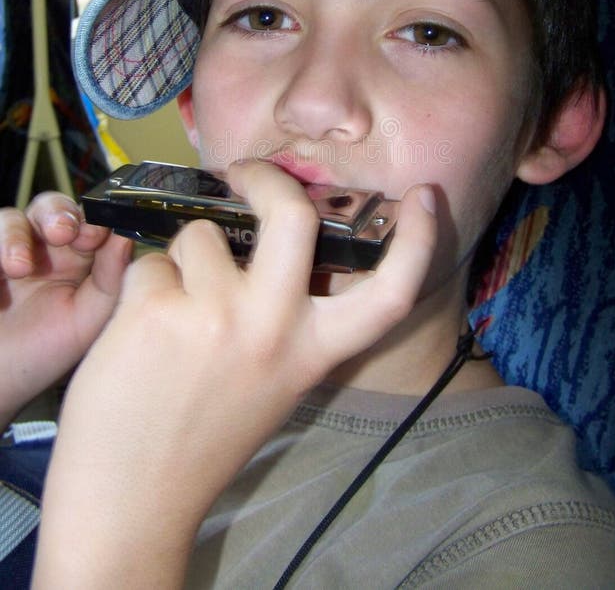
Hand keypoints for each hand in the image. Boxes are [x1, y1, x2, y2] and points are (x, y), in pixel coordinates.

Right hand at [0, 192, 131, 427]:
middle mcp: (43, 248)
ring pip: (13, 218)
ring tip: (19, 267)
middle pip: (53, 208)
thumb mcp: (87, 321)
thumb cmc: (43, 354)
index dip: (95, 220)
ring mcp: (8, 251)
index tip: (96, 236)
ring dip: (17, 235)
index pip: (92, 222)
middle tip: (62, 234)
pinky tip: (2, 271)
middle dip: (58, 214)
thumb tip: (126, 237)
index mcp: (80, 258)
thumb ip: (110, 279)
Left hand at [33, 161, 436, 588]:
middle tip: (246, 172)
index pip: (389, 292)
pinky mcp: (158, 311)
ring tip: (173, 310)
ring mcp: (218, 314)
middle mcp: (274, 327)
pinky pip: (151, 263)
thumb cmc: (203, 437)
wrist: (134, 498)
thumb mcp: (275, 381)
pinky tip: (140, 333)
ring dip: (183, 259)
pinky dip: (144, 287)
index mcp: (313, 352)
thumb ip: (288, 319)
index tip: (424, 195)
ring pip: (200, 234)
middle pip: (292, 217)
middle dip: (266, 178)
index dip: (417, 239)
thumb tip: (272, 243)